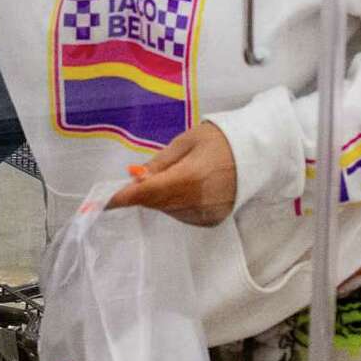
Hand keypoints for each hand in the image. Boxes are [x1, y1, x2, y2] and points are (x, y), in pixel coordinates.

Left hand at [106, 121, 237, 225]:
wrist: (257, 153)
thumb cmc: (220, 140)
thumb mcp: (186, 142)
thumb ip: (160, 163)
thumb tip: (137, 178)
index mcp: (189, 178)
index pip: (147, 194)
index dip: (123, 198)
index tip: (103, 202)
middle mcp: (197, 202)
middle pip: (156, 203)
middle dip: (142, 193)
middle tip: (139, 178)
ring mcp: (205, 214)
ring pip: (167, 210)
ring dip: (159, 197)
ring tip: (175, 176)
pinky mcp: (212, 220)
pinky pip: (182, 214)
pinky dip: (175, 204)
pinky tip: (186, 187)